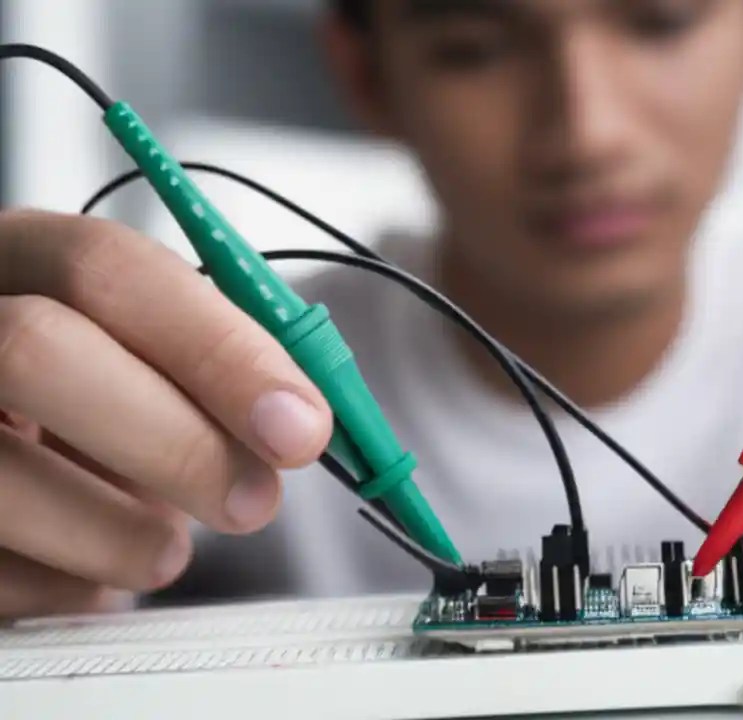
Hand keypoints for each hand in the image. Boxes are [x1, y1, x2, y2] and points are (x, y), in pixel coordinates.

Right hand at [0, 210, 330, 616]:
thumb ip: (214, 370)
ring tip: (163, 548)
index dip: (215, 348)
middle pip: (38, 351)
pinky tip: (85, 566)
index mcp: (19, 256)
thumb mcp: (150, 360)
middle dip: (174, 442)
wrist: (7, 467)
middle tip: (255, 503)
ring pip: (4, 479)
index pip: (106, 268)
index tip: (300, 427)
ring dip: (120, 533)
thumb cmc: (98, 398)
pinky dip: (68, 583)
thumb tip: (299, 424)